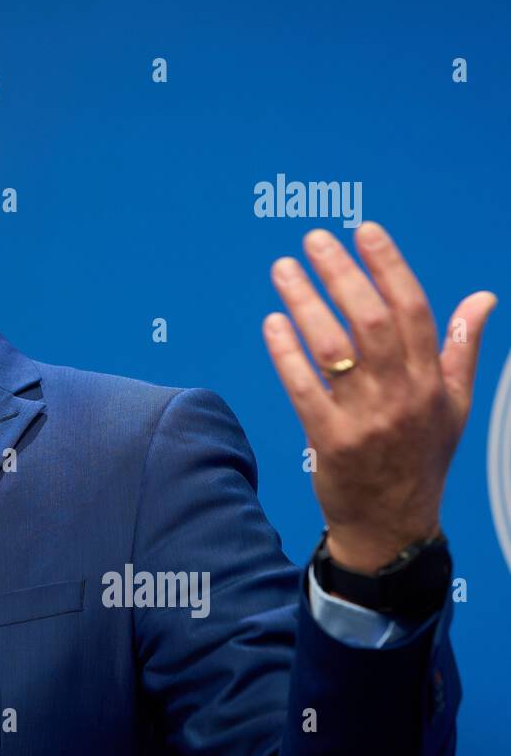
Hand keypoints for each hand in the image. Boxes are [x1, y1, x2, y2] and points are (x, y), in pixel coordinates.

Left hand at [262, 221, 496, 573]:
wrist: (394, 525)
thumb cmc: (420, 457)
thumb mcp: (455, 404)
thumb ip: (461, 347)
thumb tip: (482, 298)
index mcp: (432, 381)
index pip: (413, 309)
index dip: (388, 266)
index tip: (364, 230)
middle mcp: (403, 395)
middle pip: (370, 321)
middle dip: (341, 274)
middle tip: (313, 240)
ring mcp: (366, 419)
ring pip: (333, 348)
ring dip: (306, 303)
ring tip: (284, 271)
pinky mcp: (331, 442)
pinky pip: (304, 388)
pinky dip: (287, 353)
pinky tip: (273, 324)